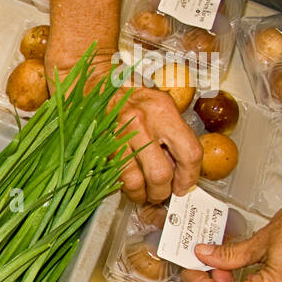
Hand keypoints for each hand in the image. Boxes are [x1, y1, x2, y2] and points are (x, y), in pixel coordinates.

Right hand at [46, 43, 201, 204]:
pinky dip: (124, 188)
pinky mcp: (101, 146)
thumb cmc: (129, 96)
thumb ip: (173, 133)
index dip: (189, 177)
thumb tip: (180, 168)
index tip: (185, 185)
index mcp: (163, 110)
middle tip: (163, 194)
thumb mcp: (159, 105)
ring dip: (142, 195)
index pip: (188, 152)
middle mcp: (141, 123)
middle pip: (161, 173)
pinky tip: (128, 187)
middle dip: (163, 192)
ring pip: (135, 182)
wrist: (92, 86)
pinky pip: (115, 177)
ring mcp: (117, 136)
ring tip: (145, 195)